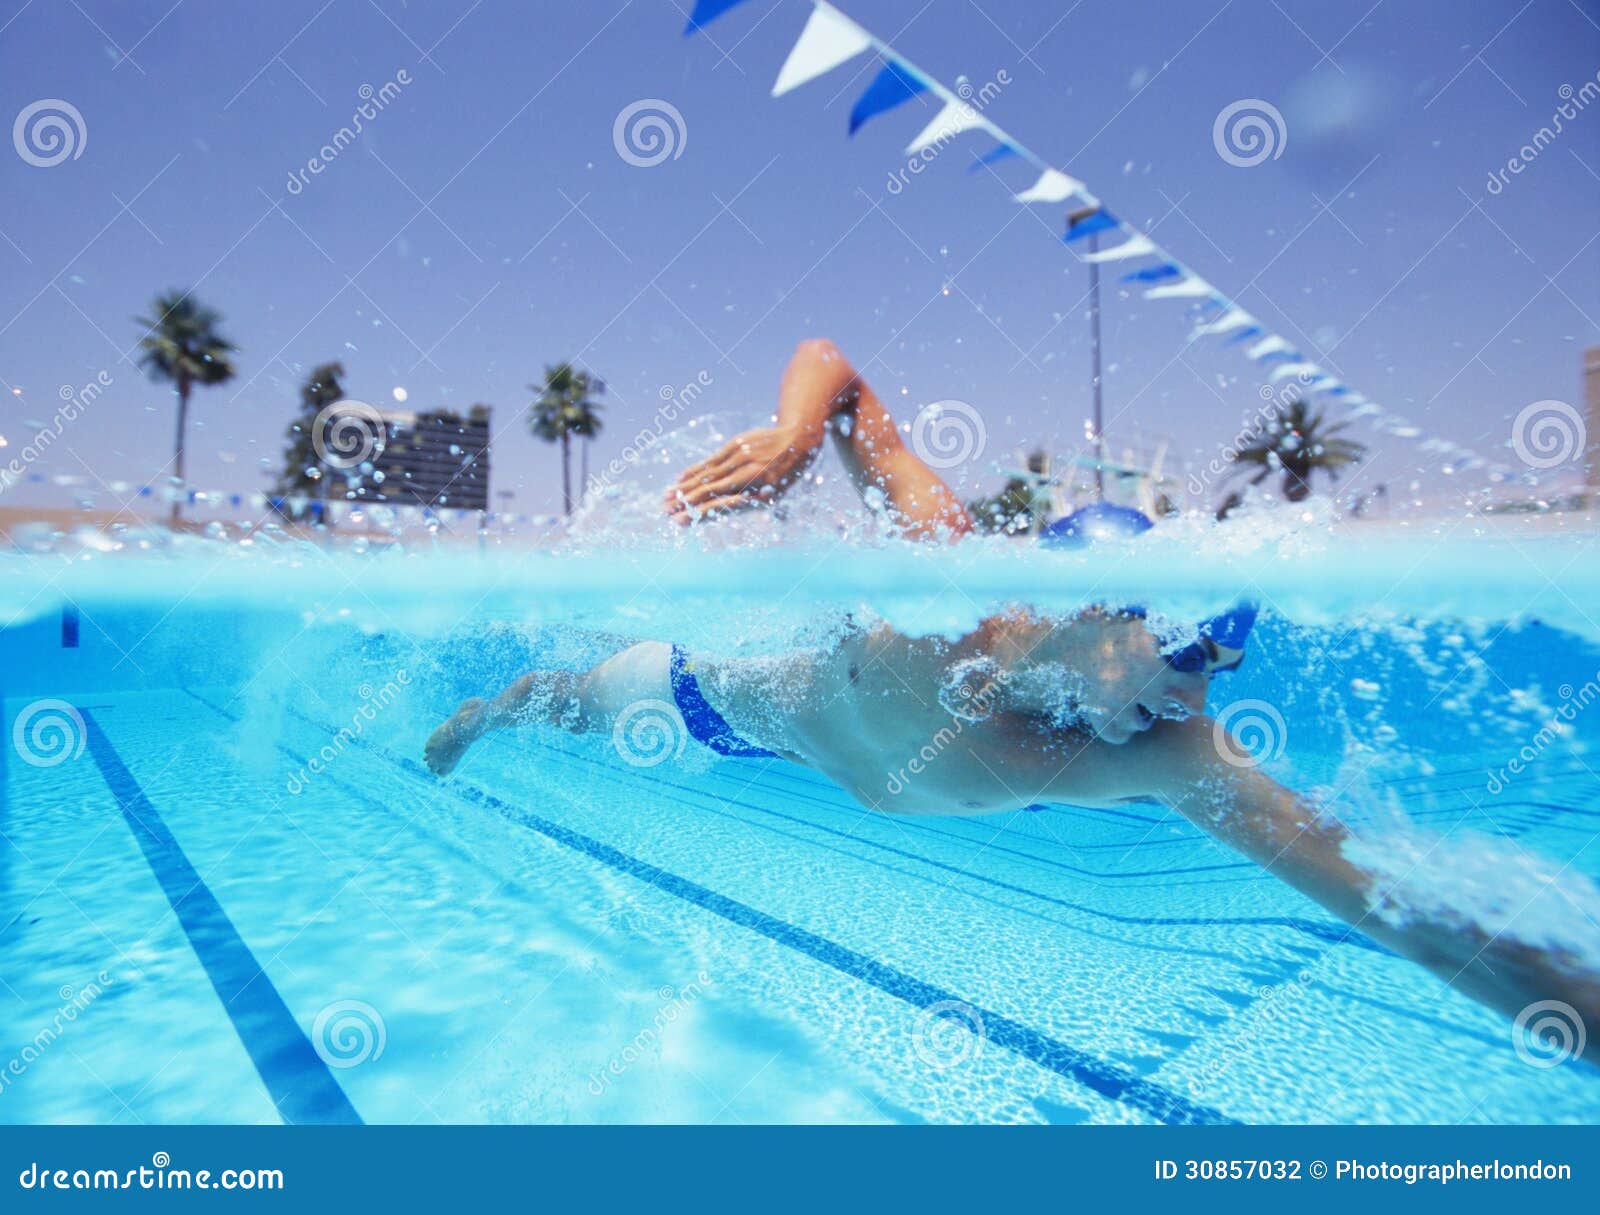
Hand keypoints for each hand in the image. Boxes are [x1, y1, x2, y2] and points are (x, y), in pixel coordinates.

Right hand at [663, 424, 821, 522]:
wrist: (798, 437)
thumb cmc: (787, 473)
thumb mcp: (775, 492)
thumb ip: (749, 502)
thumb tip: (723, 511)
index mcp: (756, 487)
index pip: (719, 502)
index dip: (698, 512)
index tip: (680, 521)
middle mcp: (745, 471)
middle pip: (707, 488)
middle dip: (684, 501)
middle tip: (665, 511)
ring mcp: (738, 456)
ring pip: (706, 474)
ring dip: (684, 487)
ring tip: (666, 497)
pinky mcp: (735, 444)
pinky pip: (711, 460)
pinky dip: (695, 470)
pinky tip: (680, 477)